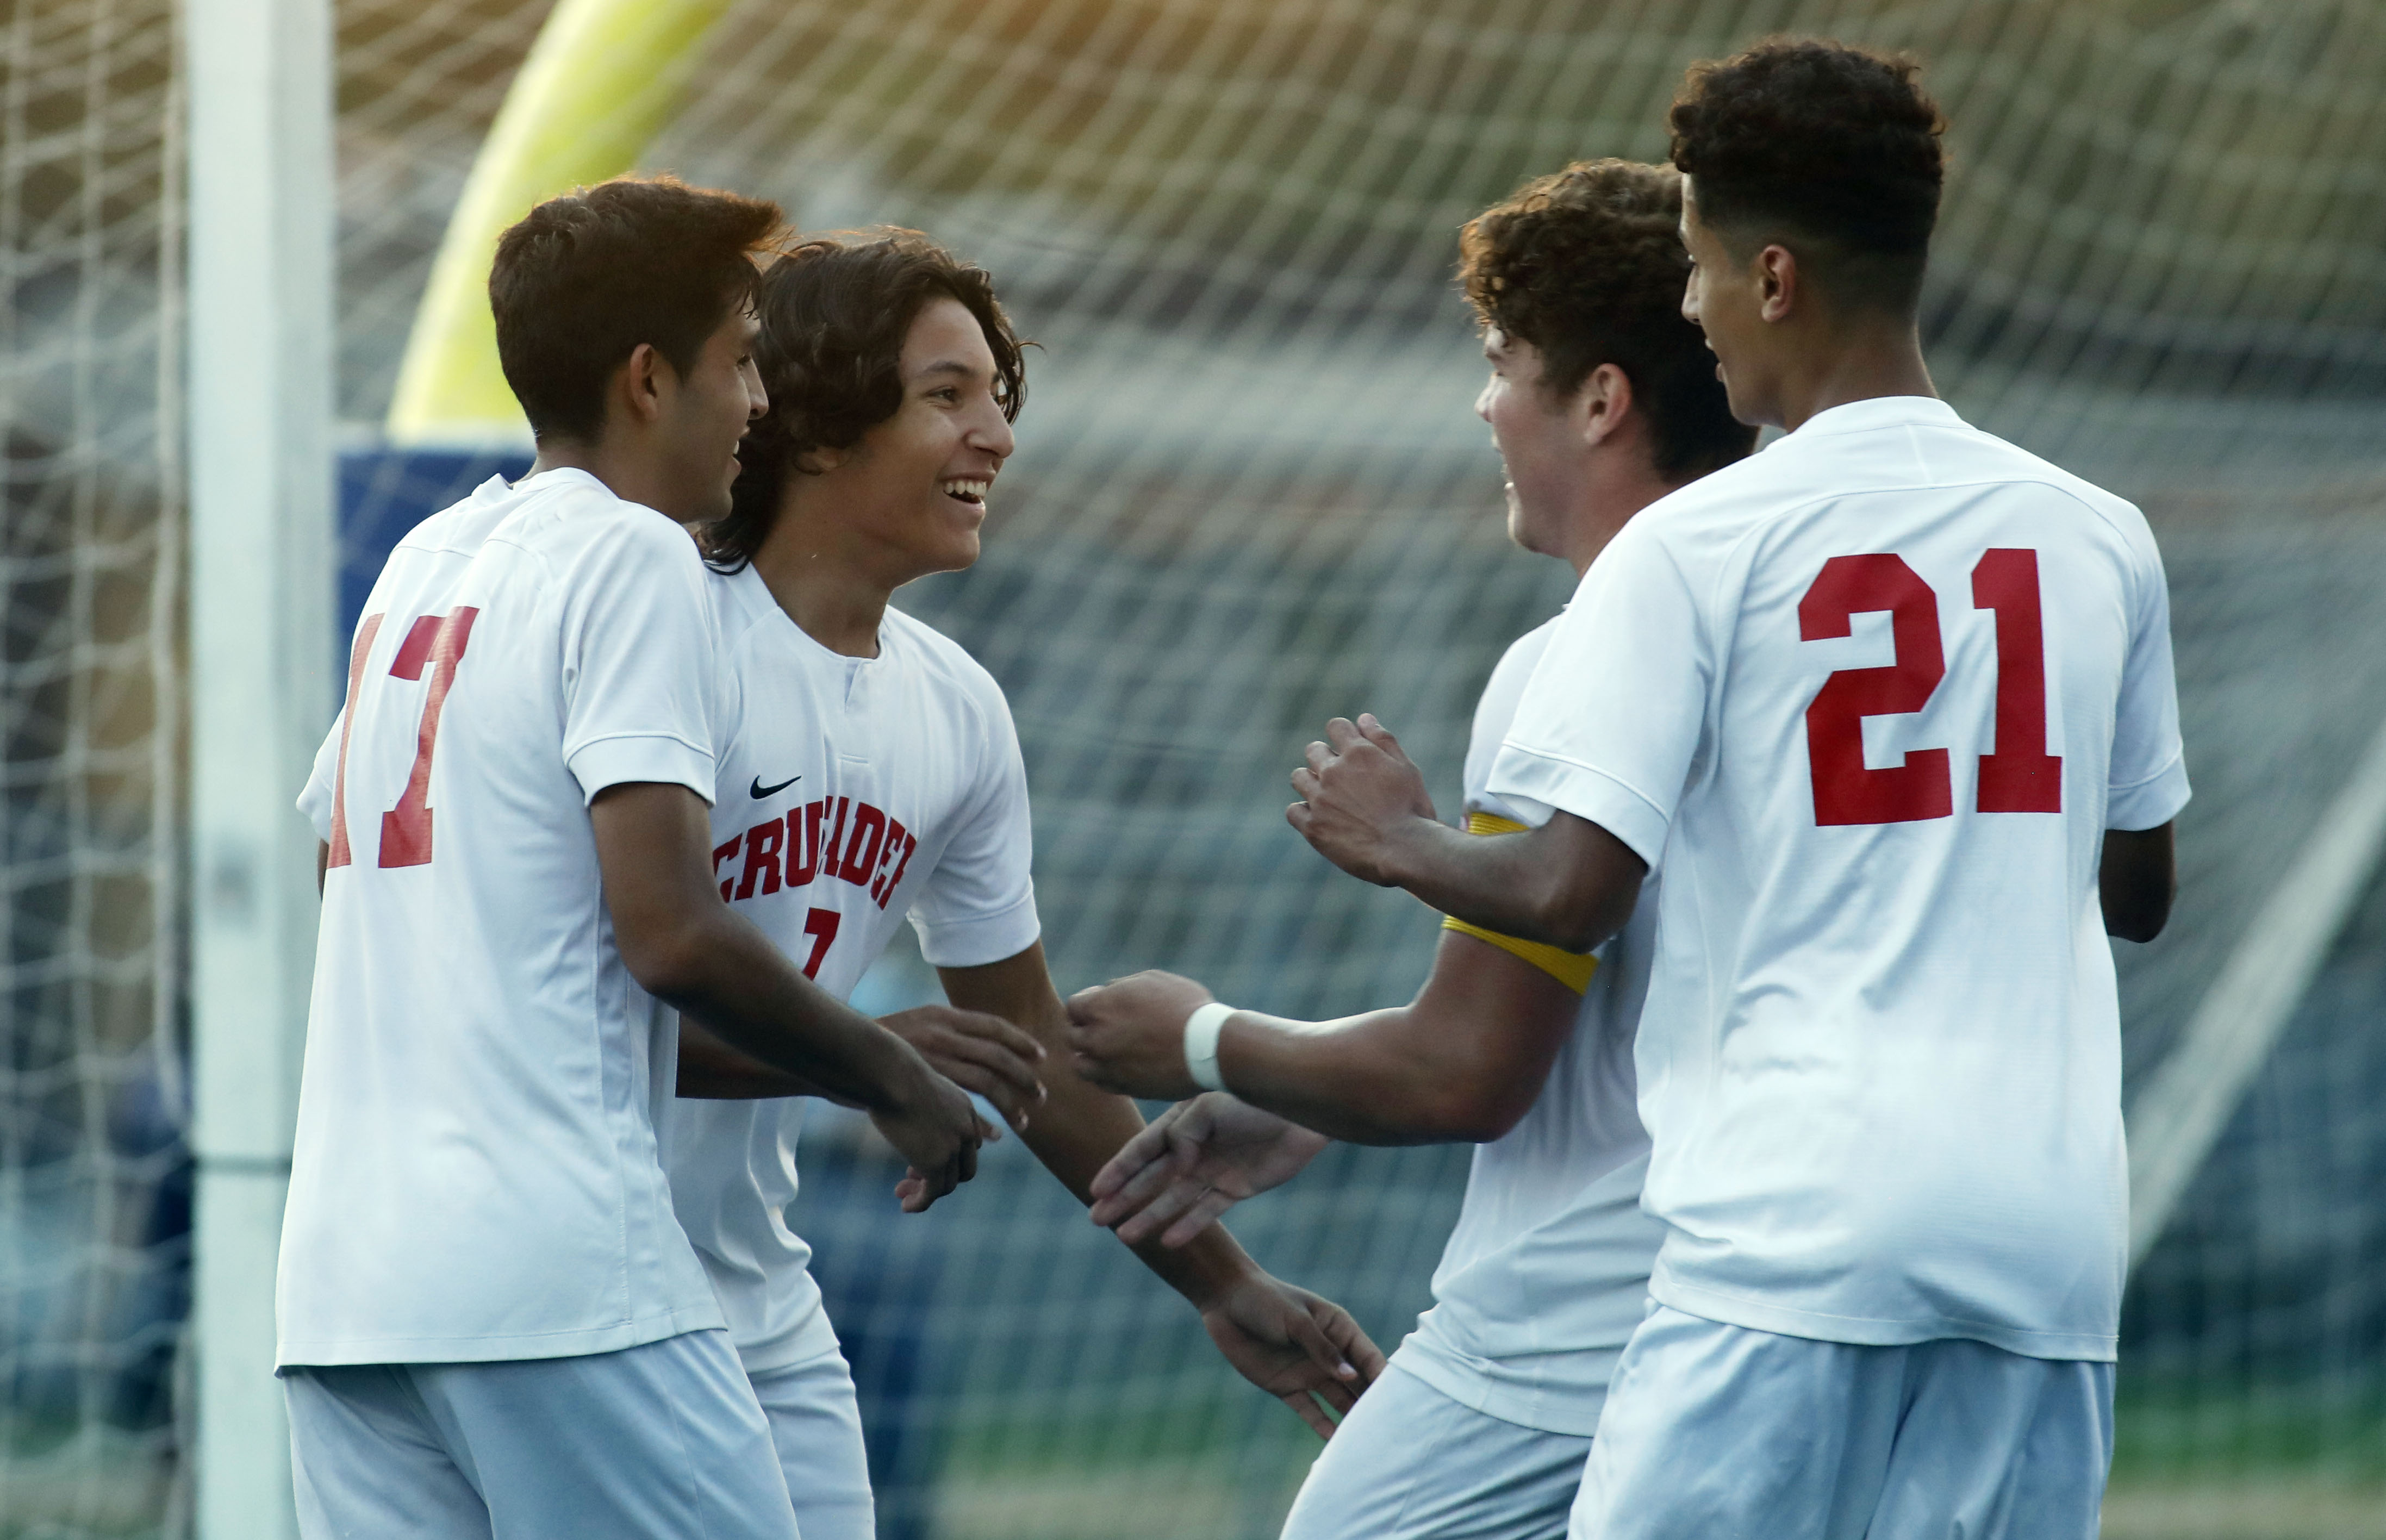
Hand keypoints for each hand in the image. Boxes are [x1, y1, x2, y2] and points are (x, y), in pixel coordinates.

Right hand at [869, 1061, 992, 1212]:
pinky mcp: (936, 1162)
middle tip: (910, 1178)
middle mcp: (966, 1129)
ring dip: (926, 1193)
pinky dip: (921, 1203)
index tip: (917, 1160)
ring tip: (902, 1195)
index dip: (948, 1158)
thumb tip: (899, 1109)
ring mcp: (954, 1147)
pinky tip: (906, 1206)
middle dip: (940, 1178)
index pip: (969, 1145)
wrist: (890, 1074)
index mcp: (965, 1108)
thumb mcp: (914, 1086)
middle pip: (964, 1169)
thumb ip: (918, 1103)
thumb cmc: (891, 1073)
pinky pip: (933, 1193)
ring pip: (948, 1184)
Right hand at [880, 1004, 1046, 1132]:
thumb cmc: (868, 1044)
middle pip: (997, 1055)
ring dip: (1010, 1103)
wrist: (834, 1053)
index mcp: (940, 1015)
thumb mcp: (909, 1026)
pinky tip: (993, 1136)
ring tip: (1025, 1122)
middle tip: (1043, 1095)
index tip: (1040, 1054)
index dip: (1020, 1040)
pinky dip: (982, 1123)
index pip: (992, 1024)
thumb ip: (937, 1034)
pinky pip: (965, 1106)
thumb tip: (961, 1050)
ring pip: (987, 1081)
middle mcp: (941, 1034)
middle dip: (1024, 1076)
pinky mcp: (924, 1086)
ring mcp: (933, 1060)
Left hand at [1064, 970, 1215, 1099]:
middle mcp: (1097, 1038)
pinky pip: (1102, 1083)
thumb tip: (1106, 992)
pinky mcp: (1124, 1087)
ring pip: (1081, 1065)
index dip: (1086, 1006)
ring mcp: (1108, 1067)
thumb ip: (1121, 987)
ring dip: (1090, 1057)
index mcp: (1101, 1007)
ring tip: (1109, 1051)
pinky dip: (1106, 1075)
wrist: (1209, 1046)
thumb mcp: (1152, 980)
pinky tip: (1122, 1066)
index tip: (1101, 1006)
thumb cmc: (1186, 1006)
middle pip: (1072, 1037)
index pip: (1073, 1007)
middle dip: (1085, 1031)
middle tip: (1105, 1029)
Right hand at [1088, 1094, 1329, 1246]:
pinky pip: (1207, 1211)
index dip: (1118, 1170)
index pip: (1142, 1149)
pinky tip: (1168, 1241)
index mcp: (1181, 1123)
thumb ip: (1183, 1131)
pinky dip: (1188, 1225)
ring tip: (1125, 1236)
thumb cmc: (1253, 1099)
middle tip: (1097, 1220)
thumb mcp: (1209, 1105)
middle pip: (1151, 1178)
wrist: (1299, 1112)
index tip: (1095, 1191)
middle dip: (1124, 1199)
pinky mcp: (1236, 1188)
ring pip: (1173, 1199)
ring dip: (1149, 1216)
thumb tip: (1172, 1161)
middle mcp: (1192, 1149)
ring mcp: (1213, 1170)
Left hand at [1200, 1270, 1386, 1439]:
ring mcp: (1309, 1372)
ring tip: (1370, 1444)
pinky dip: (1322, 1426)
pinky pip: (1310, 1411)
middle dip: (1374, 1405)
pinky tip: (1336, 1443)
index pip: (1370, 1358)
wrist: (1224, 1301)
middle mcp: (1329, 1355)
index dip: (1386, 1379)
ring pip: (1338, 1401)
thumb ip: (1322, 1348)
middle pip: (1358, 1384)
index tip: (1404, 1402)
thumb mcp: (1296, 1320)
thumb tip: (1351, 1377)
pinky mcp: (1287, 1387)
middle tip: (1392, 1432)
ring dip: (1352, 1420)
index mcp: (1339, 1329)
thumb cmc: (1264, 1300)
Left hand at [1288, 715, 1438, 884]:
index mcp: (1358, 752)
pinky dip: (1303, 812)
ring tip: (1328, 797)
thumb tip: (1363, 718)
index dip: (1342, 734)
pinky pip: (1293, 811)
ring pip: (1299, 777)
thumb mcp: (1406, 768)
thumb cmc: (1412, 809)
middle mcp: (1333, 771)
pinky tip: (1318, 818)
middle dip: (1324, 758)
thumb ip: (1383, 740)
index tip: (1348, 748)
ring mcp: (1320, 799)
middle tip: (1341, 777)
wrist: (1405, 850)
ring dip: (1310, 782)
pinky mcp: (1313, 827)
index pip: (1336, 726)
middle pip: (1313, 750)